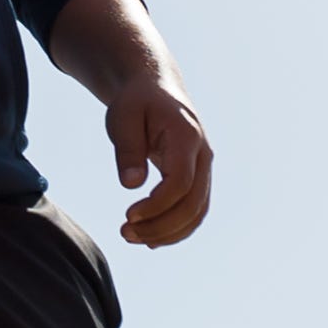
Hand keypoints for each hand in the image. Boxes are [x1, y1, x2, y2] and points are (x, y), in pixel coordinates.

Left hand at [103, 77, 215, 246]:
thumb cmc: (137, 102)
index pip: (180, 182)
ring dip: (168, 232)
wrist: (155, 89)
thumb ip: (128, 149)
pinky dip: (175, 229)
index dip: (157, 205)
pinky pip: (194, 211)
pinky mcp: (197, 178)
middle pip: (193, 204)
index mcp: (187, 137)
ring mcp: (204, 168)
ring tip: (133, 237)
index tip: (128, 215)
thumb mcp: (123, 117)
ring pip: (197, 212)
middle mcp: (202, 155)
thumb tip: (131, 185)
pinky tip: (150, 238)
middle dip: (161, 226)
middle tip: (125, 233)